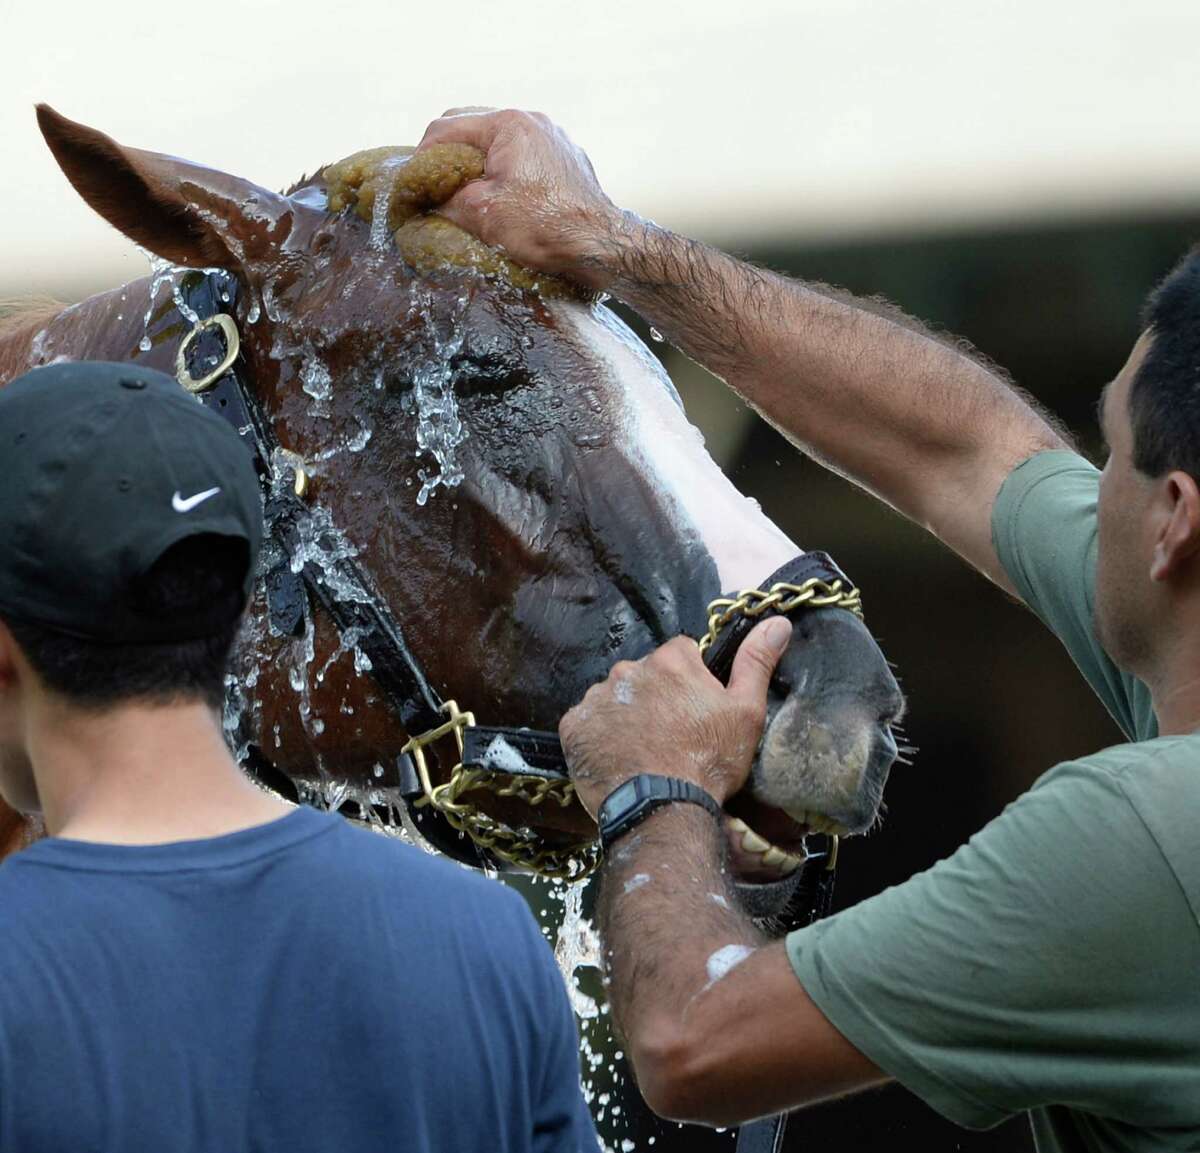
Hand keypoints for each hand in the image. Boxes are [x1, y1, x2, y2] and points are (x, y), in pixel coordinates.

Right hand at [416, 107, 624, 287]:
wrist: (601, 246)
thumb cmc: (544, 228)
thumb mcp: (481, 214)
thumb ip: (446, 200)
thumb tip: (425, 201)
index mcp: (508, 125)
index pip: (446, 128)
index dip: (421, 157)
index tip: (411, 185)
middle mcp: (533, 122)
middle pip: (473, 128)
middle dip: (449, 156)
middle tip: (435, 188)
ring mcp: (554, 139)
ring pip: (500, 143)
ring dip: (478, 164)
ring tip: (467, 195)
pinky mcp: (568, 161)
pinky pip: (525, 157)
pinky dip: (505, 172)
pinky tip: (502, 199)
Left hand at [559, 617, 792, 817]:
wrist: (663, 809)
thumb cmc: (709, 761)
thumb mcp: (746, 711)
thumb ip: (756, 661)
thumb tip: (777, 623)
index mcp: (670, 660)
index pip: (680, 654)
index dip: (690, 681)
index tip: (695, 711)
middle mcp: (628, 669)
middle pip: (645, 674)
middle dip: (656, 697)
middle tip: (671, 734)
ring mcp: (597, 697)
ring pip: (616, 697)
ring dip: (627, 715)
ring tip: (644, 750)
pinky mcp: (574, 726)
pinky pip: (587, 722)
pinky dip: (599, 735)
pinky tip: (618, 757)